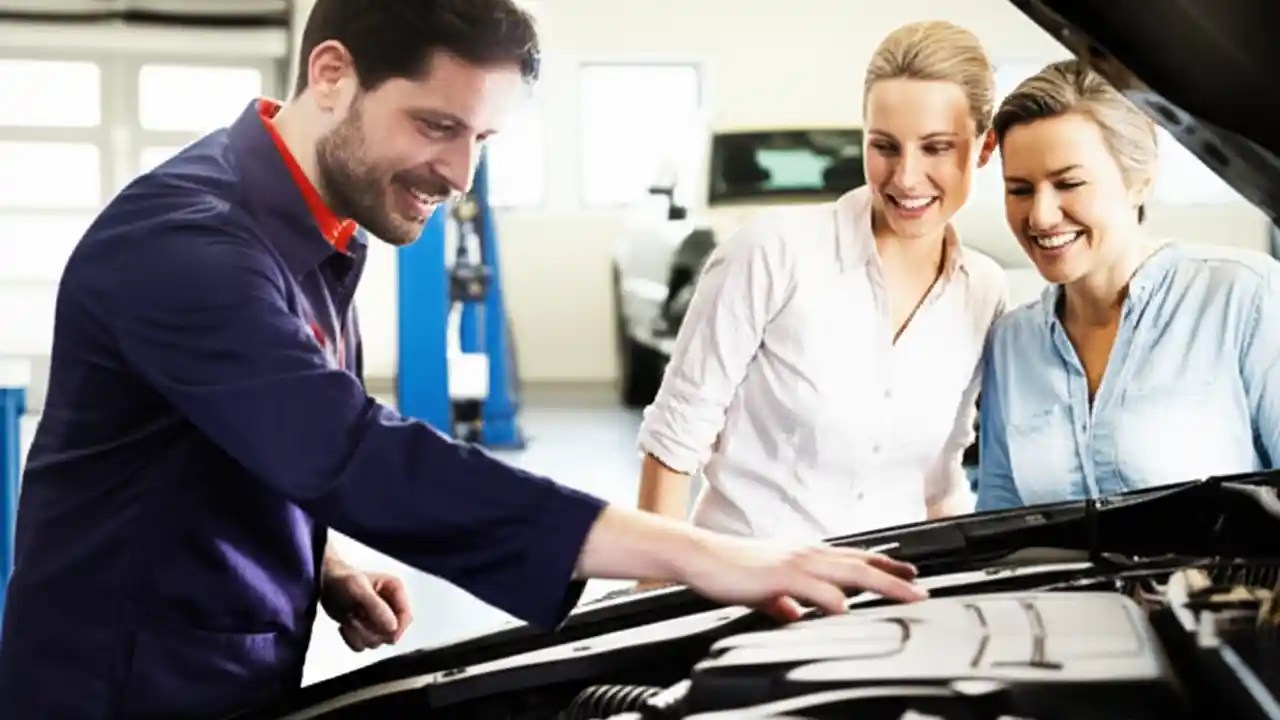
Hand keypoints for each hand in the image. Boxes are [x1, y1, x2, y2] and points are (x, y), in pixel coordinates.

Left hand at [320, 560, 412, 651]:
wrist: (324, 584)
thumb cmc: (341, 580)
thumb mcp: (358, 589)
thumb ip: (376, 607)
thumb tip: (392, 627)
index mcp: (394, 590)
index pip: (405, 617)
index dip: (396, 628)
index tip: (382, 631)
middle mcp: (390, 606)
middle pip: (391, 633)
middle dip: (370, 630)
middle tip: (355, 617)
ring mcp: (378, 619)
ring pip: (377, 642)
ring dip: (359, 634)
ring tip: (349, 618)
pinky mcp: (366, 629)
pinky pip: (364, 645)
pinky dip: (351, 639)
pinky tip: (345, 625)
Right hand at [679, 535, 926, 621]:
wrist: (699, 557)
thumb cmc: (728, 570)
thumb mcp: (765, 588)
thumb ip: (784, 601)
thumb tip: (795, 615)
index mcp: (805, 556)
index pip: (854, 558)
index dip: (884, 566)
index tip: (910, 575)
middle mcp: (807, 554)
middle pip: (862, 564)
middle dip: (896, 577)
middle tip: (923, 590)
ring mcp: (796, 562)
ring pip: (850, 572)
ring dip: (882, 583)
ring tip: (906, 596)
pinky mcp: (780, 575)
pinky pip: (815, 588)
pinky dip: (836, 599)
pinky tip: (850, 610)